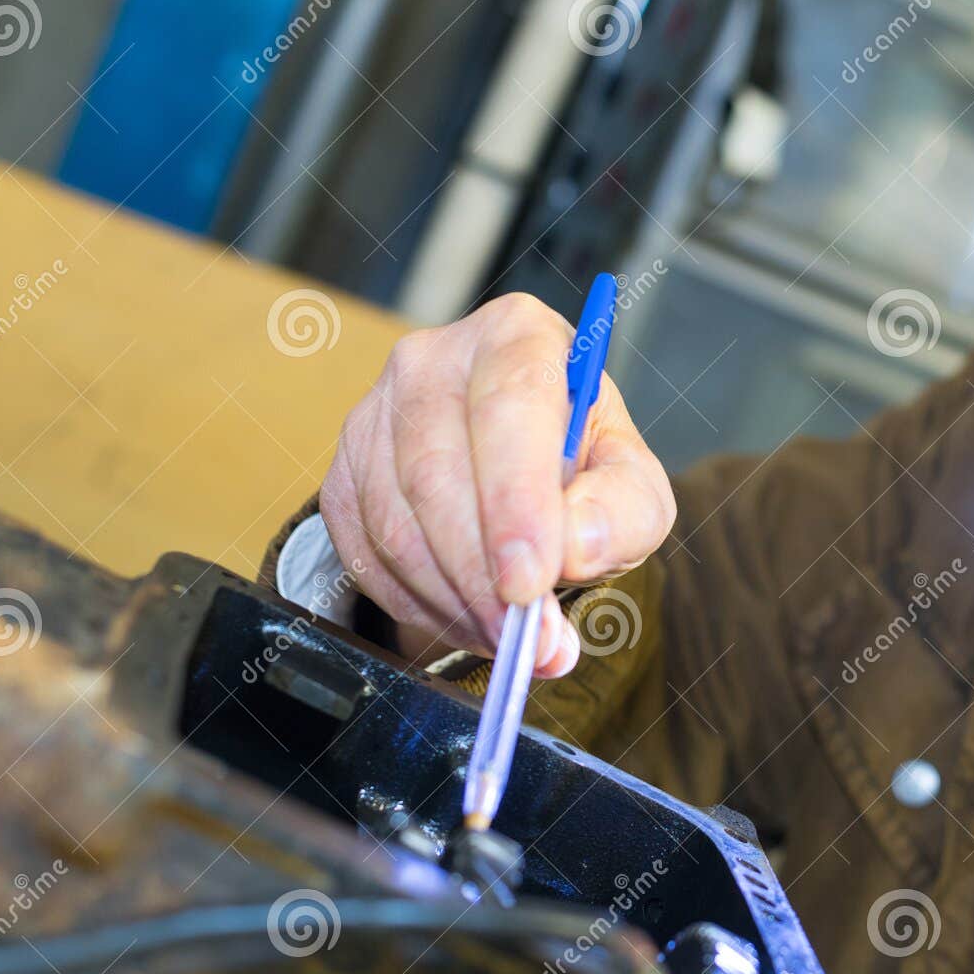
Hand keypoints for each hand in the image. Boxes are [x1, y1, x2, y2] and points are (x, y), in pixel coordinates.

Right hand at [320, 292, 675, 677]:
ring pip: (395, 521)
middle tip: (526, 636)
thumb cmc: (581, 470)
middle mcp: (435, 359)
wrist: (521, 479)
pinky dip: (417, 602)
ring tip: (508, 636)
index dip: (515, 499)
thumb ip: (624, 511)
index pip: (511, 403)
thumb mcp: (631, 487)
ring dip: (453, 597)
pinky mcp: (343, 470)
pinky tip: (465, 617)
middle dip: (483, 574)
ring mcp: (376, 412)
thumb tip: (577, 545)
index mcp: (519, 337)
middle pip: (438, 471)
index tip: (531, 580)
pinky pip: (363, 551)